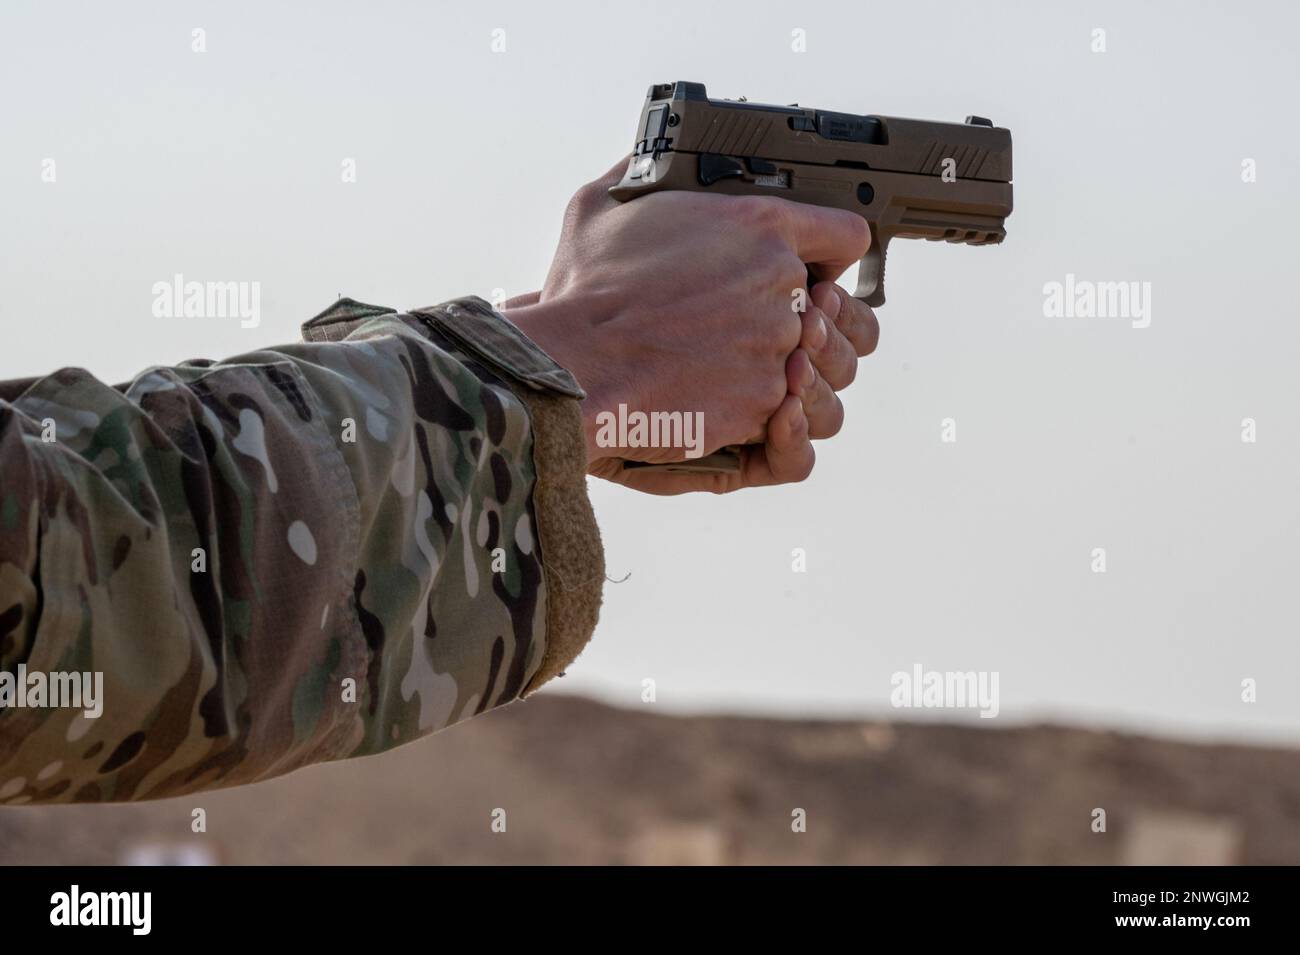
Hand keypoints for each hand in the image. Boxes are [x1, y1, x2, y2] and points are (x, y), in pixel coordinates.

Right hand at [504, 158, 876, 493]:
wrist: (575, 365)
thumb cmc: (584, 291)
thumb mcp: (602, 207)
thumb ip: (636, 176)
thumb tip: (639, 159)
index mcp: (759, 227)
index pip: (845, 235)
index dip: (834, 257)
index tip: (818, 273)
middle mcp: (783, 286)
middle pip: (846, 316)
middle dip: (821, 330)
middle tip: (784, 338)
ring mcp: (778, 349)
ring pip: (831, 375)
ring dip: (807, 383)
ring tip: (767, 386)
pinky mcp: (763, 405)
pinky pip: (795, 425)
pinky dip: (777, 430)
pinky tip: (752, 420)